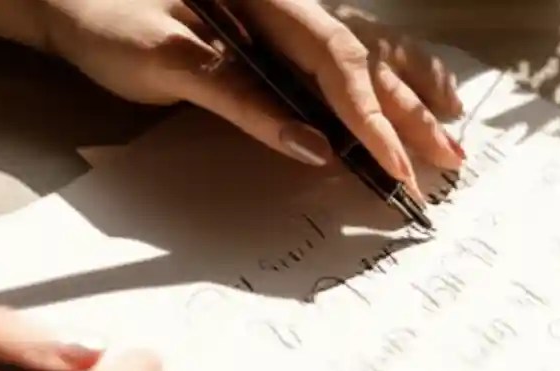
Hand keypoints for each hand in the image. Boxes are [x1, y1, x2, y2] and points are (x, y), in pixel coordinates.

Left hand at [37, 0, 466, 199]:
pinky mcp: (274, 33)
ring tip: (453, 125)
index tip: (394, 165)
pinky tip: (410, 89)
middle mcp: (285, 2)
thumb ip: (240, 98)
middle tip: (448, 160)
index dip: (371, 117)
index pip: (335, 62)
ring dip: (413, 90)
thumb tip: (311, 146)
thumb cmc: (105, 19)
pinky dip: (386, 76)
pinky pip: (345, 53)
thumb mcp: (165, 59)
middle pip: (365, 58)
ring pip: (367, 51)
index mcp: (265, 0)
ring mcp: (283, 16)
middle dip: (410, 113)